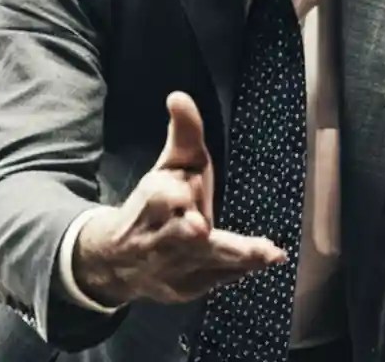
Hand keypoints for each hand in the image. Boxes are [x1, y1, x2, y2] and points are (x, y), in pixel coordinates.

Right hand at [73, 92, 286, 305]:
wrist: (115, 259)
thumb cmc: (156, 204)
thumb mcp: (169, 166)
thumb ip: (183, 133)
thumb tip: (178, 96)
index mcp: (151, 202)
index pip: (162, 195)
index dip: (174, 193)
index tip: (185, 188)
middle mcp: (159, 238)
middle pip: (176, 233)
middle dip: (186, 230)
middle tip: (200, 227)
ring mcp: (171, 268)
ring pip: (201, 262)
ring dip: (232, 256)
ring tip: (265, 252)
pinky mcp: (183, 290)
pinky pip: (217, 280)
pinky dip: (241, 269)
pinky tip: (269, 259)